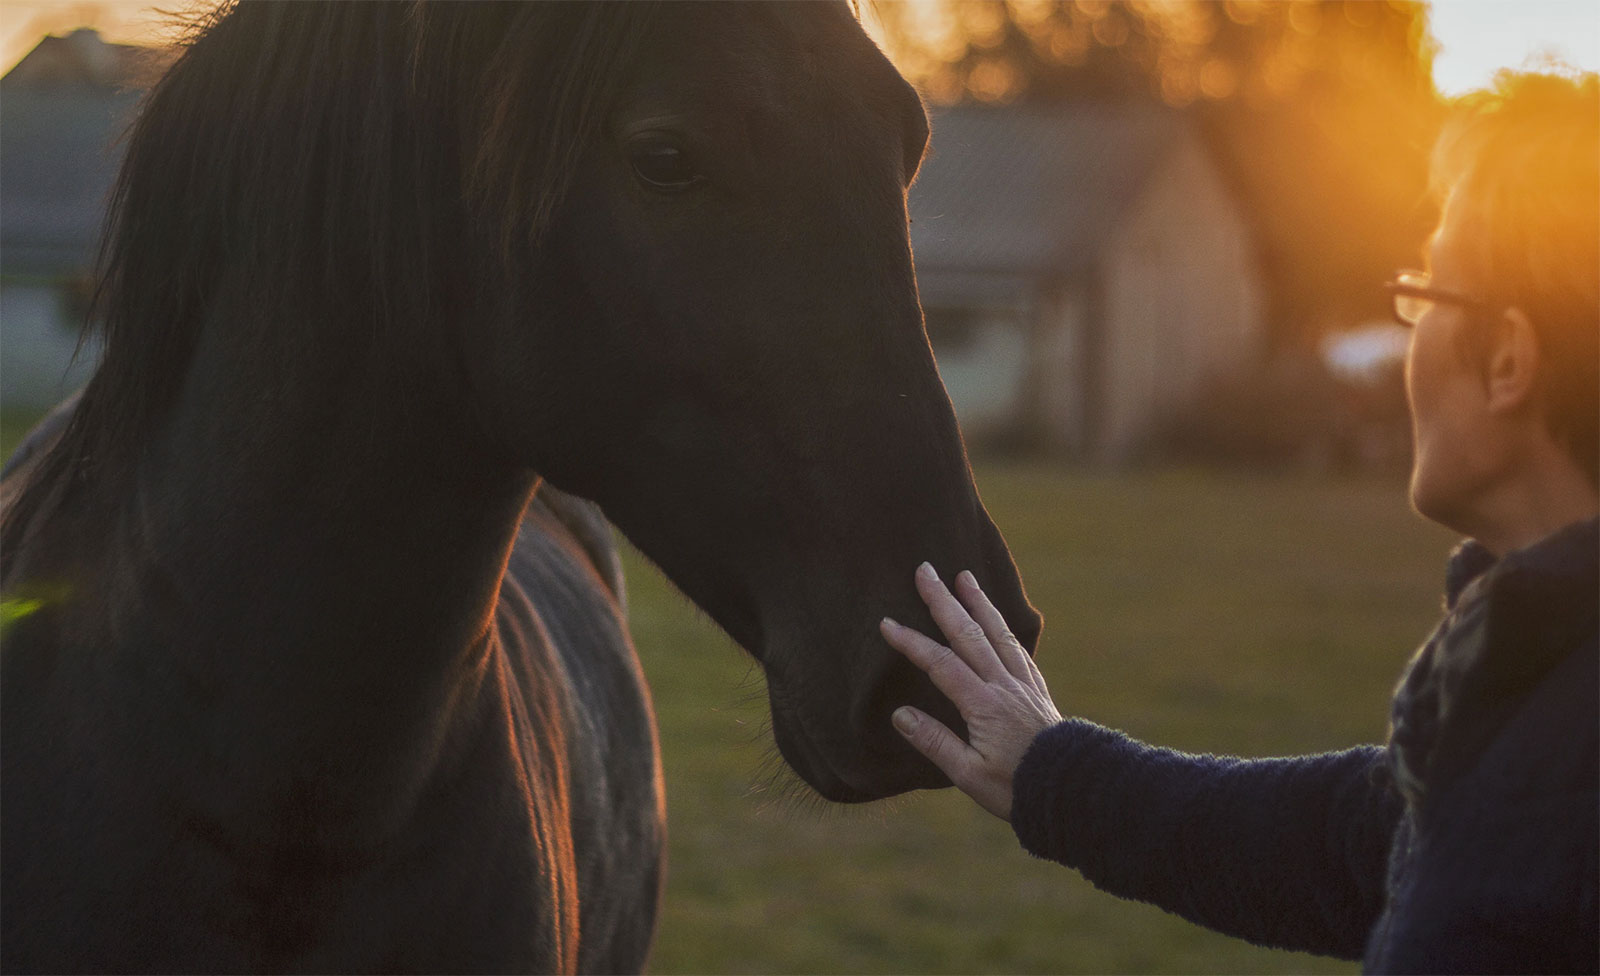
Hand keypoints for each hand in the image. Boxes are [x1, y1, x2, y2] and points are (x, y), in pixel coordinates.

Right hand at [881, 562, 1061, 820]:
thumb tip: (899, 714)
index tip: (887, 623)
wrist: (1071, 789)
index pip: (941, 663)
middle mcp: (1004, 685)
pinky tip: (998, 620)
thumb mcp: (968, 774)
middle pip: (969, 634)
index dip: (912, 642)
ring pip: (998, 633)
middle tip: (925, 570)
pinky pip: (1019, 649)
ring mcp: (1023, 684)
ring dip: (978, 602)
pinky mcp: (1036, 691)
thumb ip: (934, 742)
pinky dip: (1005, 627)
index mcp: (983, 705)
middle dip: (943, 600)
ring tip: (964, 576)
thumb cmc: (1015, 787)